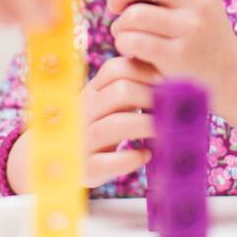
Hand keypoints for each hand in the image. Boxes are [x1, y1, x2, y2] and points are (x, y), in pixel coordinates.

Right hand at [81, 56, 161, 187]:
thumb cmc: (100, 127)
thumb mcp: (109, 104)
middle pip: (120, 92)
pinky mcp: (85, 168)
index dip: (145, 71)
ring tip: (165, 130)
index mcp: (92, 91)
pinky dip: (129, 158)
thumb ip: (131, 87)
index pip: (116, 69)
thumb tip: (172, 72)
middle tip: (174, 106)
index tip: (167, 80)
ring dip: (145, 125)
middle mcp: (84, 111)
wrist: (63, 162)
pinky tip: (145, 155)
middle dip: (151, 97)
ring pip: (114, 125)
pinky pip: (106, 162)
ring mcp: (83, 139)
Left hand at [105, 0, 236, 116]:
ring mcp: (190, 29)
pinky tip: (130, 50)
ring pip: (134, 14)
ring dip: (120, 24)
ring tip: (124, 34)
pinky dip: (124, 43)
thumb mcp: (198, 4)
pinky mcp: (178, 57)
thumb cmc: (203, 39)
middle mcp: (198, 2)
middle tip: (115, 7)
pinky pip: (134, 41)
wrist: (233, 78)